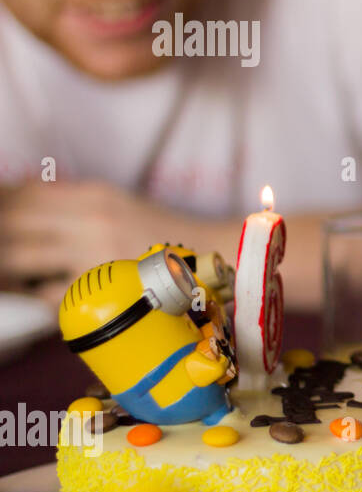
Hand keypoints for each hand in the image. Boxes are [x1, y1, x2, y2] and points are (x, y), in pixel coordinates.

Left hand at [0, 180, 201, 308]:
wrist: (210, 259)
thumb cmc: (160, 234)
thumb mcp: (115, 202)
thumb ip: (68, 198)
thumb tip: (17, 195)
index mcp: (94, 195)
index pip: (23, 194)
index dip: (1, 207)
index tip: (1, 221)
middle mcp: (92, 219)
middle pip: (12, 224)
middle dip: (0, 242)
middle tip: (4, 256)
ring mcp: (95, 253)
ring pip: (19, 260)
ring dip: (8, 273)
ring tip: (14, 279)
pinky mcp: (103, 287)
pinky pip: (49, 295)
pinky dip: (40, 297)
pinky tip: (49, 295)